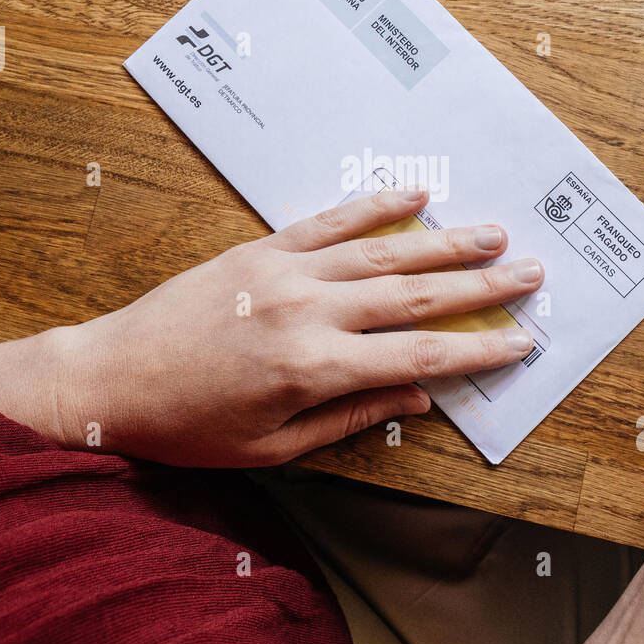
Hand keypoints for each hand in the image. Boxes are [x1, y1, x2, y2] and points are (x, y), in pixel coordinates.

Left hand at [48, 186, 541, 466]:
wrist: (111, 378)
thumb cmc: (189, 426)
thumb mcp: (273, 447)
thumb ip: (352, 417)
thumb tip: (420, 399)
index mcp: (315, 368)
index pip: (420, 356)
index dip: (478, 350)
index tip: (521, 341)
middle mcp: (308, 311)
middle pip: (416, 294)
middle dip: (482, 286)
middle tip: (532, 274)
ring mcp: (285, 271)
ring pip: (383, 251)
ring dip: (444, 241)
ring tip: (494, 234)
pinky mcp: (261, 248)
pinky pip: (329, 221)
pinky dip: (375, 206)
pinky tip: (415, 195)